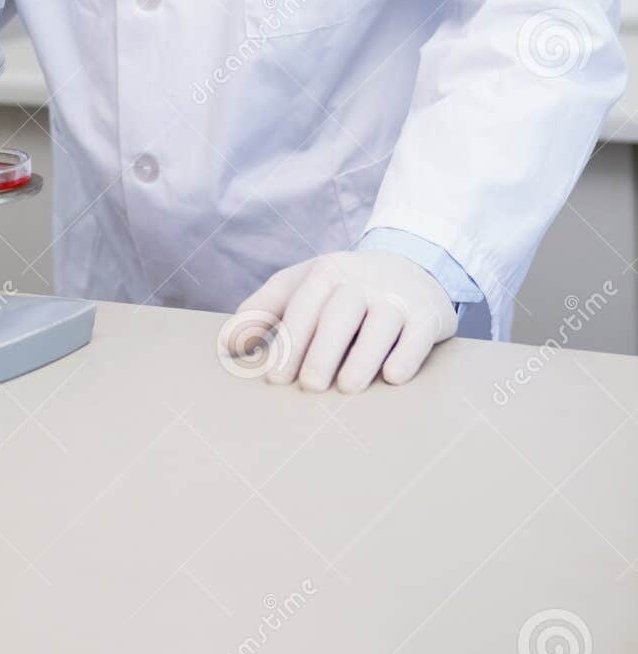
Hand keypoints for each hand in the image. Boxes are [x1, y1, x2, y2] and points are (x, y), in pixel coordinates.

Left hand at [231, 250, 457, 392]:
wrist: (411, 265)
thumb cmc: (343, 287)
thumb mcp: (301, 286)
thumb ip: (262, 311)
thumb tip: (225, 347)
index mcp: (326, 272)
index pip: (303, 306)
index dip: (288, 342)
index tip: (276, 379)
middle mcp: (362, 279)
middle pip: (339, 313)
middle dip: (322, 350)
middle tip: (309, 387)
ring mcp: (397, 295)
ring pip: (380, 323)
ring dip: (363, 356)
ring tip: (347, 388)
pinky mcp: (428, 313)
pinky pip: (417, 333)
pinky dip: (406, 354)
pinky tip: (393, 377)